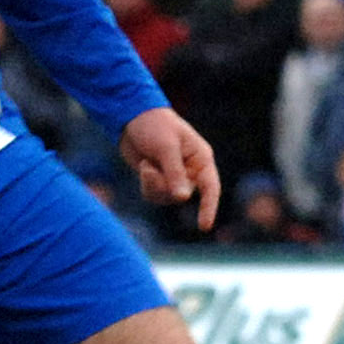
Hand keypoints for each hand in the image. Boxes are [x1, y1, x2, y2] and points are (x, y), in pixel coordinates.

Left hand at [122, 107, 219, 231]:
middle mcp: (191, 170)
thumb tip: (182, 199)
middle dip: (162, 186)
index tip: (204, 227)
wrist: (132, 117)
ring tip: (145, 165)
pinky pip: (155, 196)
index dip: (209, 207)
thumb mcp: (165, 147)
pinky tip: (143, 167)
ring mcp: (175, 176)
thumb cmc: (155, 125)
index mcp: (201, 159)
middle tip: (148, 168)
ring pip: (167, 198)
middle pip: (182, 195)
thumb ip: (174, 174)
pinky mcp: (160, 180)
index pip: (210, 188)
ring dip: (152, 185)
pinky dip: (146, 185)